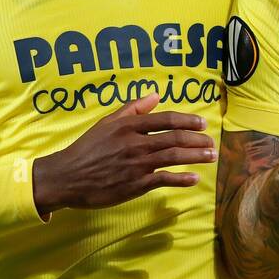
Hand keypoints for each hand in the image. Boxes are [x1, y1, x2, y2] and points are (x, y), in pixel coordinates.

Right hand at [31, 93, 214, 214]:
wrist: (66, 176)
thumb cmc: (87, 149)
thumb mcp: (106, 123)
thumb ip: (132, 108)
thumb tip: (155, 94)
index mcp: (128, 126)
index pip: (166, 119)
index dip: (188, 120)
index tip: (202, 123)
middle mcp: (135, 143)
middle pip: (175, 138)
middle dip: (197, 139)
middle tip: (211, 142)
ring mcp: (136, 164)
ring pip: (173, 157)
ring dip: (196, 156)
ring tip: (210, 156)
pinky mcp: (135, 184)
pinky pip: (164, 179)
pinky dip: (181, 179)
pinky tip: (194, 178)